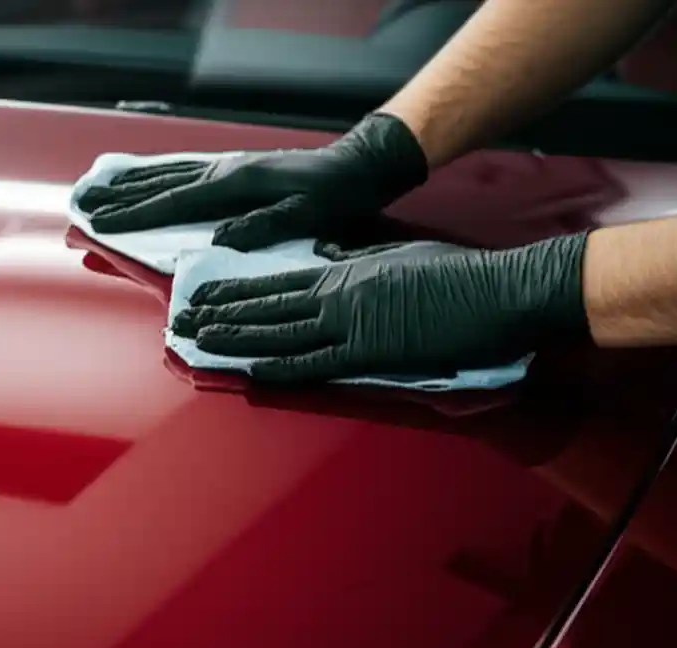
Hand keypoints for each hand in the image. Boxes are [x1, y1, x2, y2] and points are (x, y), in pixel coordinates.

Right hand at [80, 112, 428, 249]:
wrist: (357, 167)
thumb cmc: (335, 198)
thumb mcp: (306, 217)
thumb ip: (262, 227)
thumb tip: (220, 240)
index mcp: (235, 185)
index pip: (174, 202)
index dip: (135, 215)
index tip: (100, 223)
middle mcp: (225, 170)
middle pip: (161, 183)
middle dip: (121, 198)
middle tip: (84, 207)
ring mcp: (228, 165)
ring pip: (168, 173)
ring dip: (132, 183)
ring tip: (99, 188)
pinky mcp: (234, 168)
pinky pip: (184, 169)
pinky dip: (157, 174)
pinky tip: (143, 178)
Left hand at [171, 234, 589, 381]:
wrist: (494, 289)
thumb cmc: (454, 273)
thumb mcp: (396, 253)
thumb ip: (355, 256)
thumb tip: (324, 250)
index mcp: (345, 271)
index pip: (276, 282)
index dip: (235, 292)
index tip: (203, 296)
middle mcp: (339, 295)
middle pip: (267, 307)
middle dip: (221, 315)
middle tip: (182, 323)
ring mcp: (352, 325)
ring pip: (280, 333)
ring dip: (237, 339)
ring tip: (199, 343)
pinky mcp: (372, 354)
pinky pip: (316, 363)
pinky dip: (281, 367)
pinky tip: (250, 368)